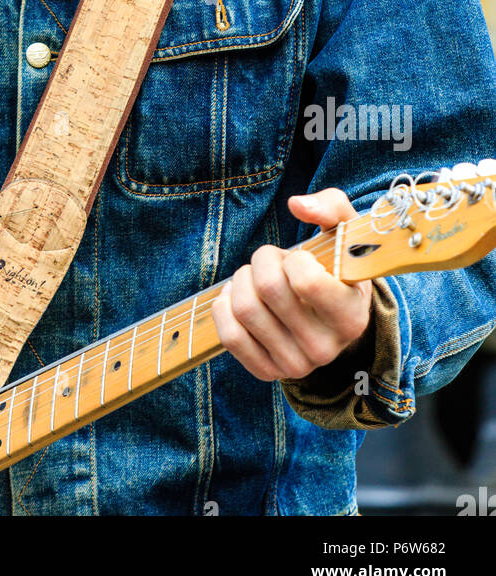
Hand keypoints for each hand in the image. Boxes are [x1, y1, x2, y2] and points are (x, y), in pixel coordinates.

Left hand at [212, 188, 373, 381]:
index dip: (294, 258)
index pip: (305, 281)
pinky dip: (225, 307)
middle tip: (273, 261)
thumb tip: (296, 204)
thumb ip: (330, 207)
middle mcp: (326, 349)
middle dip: (263, 260)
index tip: (301, 259)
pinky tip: (239, 297)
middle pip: (268, 289)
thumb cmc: (336, 268)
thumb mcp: (345, 234)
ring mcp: (296, 365)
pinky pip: (229, 336)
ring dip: (243, 280)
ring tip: (257, 278)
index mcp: (351, 316)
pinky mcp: (267, 371)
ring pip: (244, 308)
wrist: (330, 316)